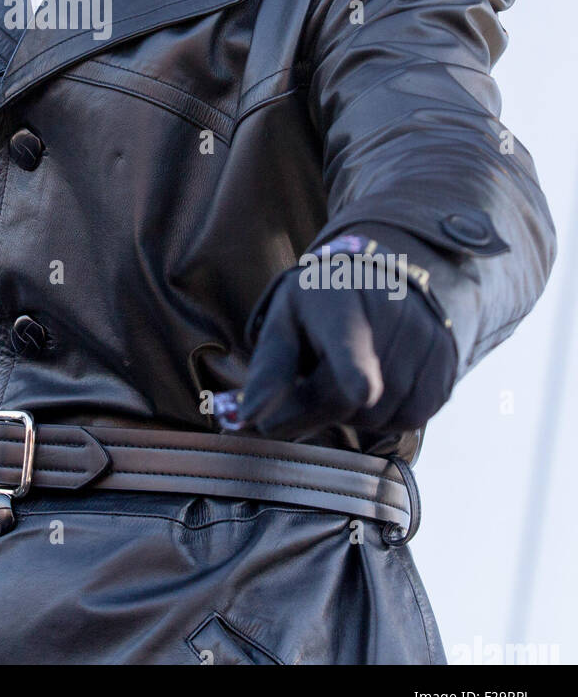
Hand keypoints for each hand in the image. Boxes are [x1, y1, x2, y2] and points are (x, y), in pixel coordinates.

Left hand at [235, 251, 457, 437]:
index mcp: (338, 299)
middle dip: (317, 408)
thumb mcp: (284, 322)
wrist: (379, 276)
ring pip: (382, 417)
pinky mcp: (447, 361)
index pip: (349, 340)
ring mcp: (425, 336)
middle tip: (311, 378)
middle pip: (352, 399)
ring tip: (345, 374)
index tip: (361, 390)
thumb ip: (269, 372)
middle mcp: (392, 313)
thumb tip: (249, 421)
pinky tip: (377, 385)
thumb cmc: (320, 308)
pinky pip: (413, 419)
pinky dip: (388, 416)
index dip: (354, 368)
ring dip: (354, 415)